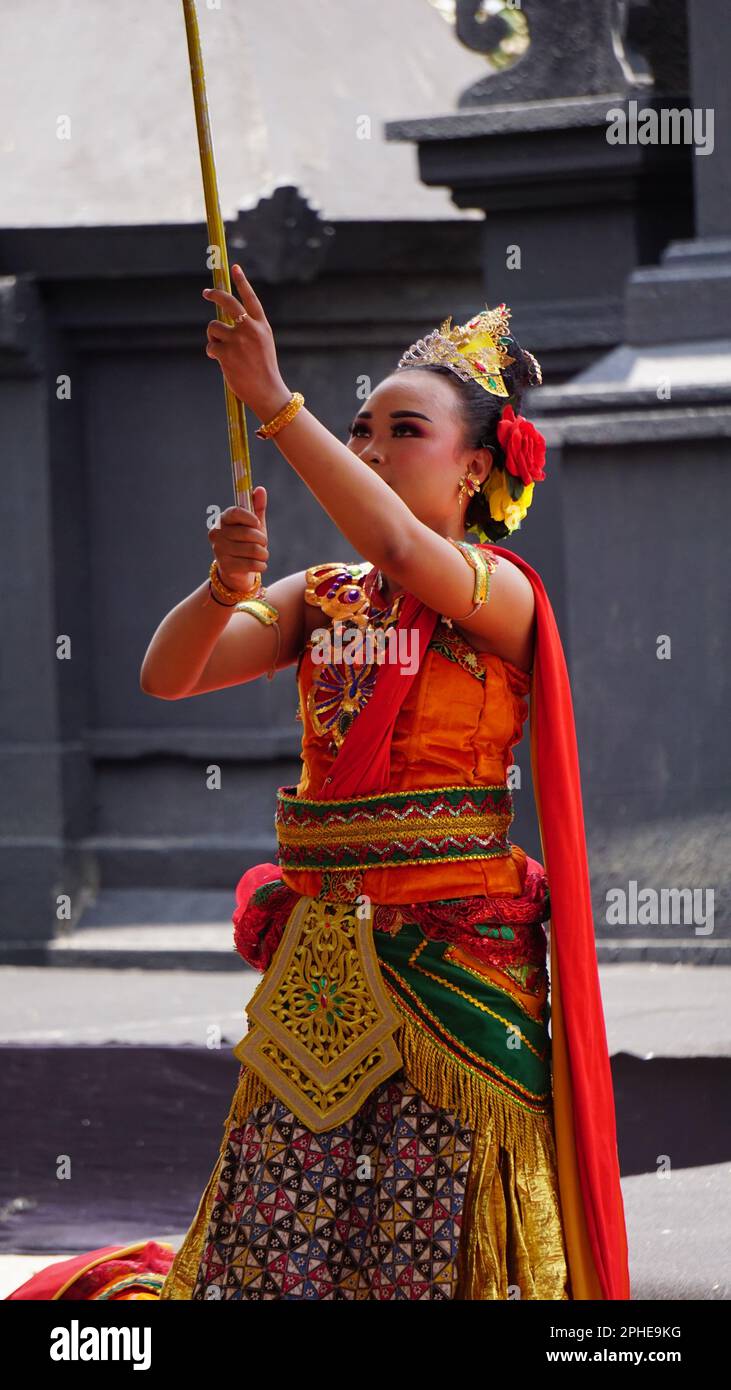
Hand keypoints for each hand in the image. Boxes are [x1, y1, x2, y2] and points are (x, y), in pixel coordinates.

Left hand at [203, 265, 289, 418]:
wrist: (267, 391)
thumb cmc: (264, 370)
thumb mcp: (263, 345)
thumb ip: (249, 330)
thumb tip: (224, 320)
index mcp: (262, 326)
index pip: (250, 298)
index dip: (242, 282)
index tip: (234, 268)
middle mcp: (250, 329)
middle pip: (227, 302)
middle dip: (215, 294)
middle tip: (207, 292)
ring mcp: (238, 340)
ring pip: (213, 327)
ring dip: (213, 337)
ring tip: (222, 350)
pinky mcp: (226, 353)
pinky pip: (210, 346)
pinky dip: (212, 352)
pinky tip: (222, 361)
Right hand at [208, 486, 268, 592]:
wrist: (236, 572)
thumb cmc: (246, 544)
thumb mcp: (253, 526)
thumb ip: (256, 508)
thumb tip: (260, 489)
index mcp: (222, 520)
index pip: (235, 512)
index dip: (250, 518)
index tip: (258, 524)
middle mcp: (217, 534)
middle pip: (248, 533)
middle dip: (262, 540)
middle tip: (263, 544)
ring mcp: (219, 550)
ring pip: (253, 549)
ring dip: (264, 554)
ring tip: (263, 555)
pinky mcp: (225, 566)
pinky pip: (252, 563)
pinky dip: (261, 565)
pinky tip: (260, 565)